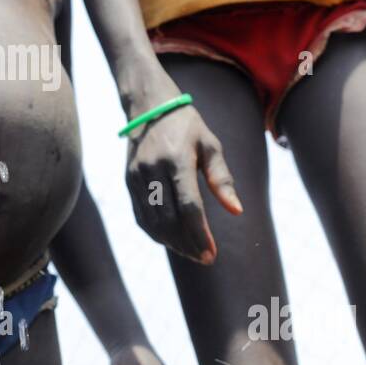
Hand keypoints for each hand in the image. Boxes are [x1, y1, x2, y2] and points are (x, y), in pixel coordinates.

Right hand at [125, 104, 242, 263]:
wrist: (149, 107)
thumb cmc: (187, 127)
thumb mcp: (210, 145)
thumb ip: (222, 178)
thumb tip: (236, 211)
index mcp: (176, 159)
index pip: (189, 206)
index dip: (200, 234)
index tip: (212, 254)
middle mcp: (152, 169)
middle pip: (169, 219)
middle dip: (187, 244)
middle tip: (205, 258)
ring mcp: (137, 176)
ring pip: (153, 221)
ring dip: (172, 242)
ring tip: (192, 252)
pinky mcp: (128, 181)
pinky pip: (141, 216)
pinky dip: (156, 233)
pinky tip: (172, 241)